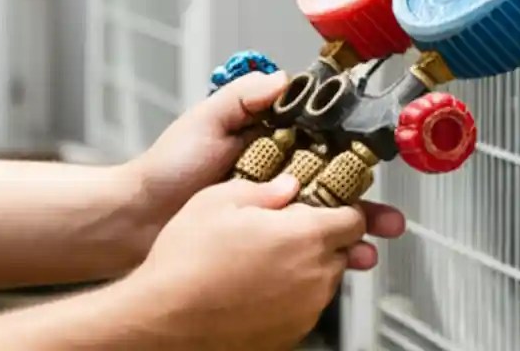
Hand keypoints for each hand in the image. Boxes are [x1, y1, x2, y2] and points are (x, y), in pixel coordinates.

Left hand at [122, 71, 405, 268]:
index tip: (376, 160)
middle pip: (334, 186)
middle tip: (389, 217)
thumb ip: (243, 98)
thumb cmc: (167, 168)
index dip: (353, 152)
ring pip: (325, 219)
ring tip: (371, 244)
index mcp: (271, 141)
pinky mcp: (265, 241)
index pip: (323, 142)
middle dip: (366, 201)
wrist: (138, 220)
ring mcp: (272, 210)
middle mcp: (278, 175)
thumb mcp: (205, 121)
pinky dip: (329, 254)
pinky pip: (304, 246)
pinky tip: (346, 262)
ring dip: (355, 232)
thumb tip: (286, 79)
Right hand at [127, 176, 360, 349]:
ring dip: (304, 267)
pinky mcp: (291, 334)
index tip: (327, 206)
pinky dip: (289, 296)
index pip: (355, 219)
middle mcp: (316, 275)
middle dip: (320, 238)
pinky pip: (303, 306)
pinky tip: (255, 287)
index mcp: (307, 236)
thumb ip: (263, 190)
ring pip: (322, 279)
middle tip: (285, 232)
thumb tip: (287, 186)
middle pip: (340, 250)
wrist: (163, 321)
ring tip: (261, 261)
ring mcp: (305, 309)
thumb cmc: (186, 263)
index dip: (342, 208)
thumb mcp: (217, 201)